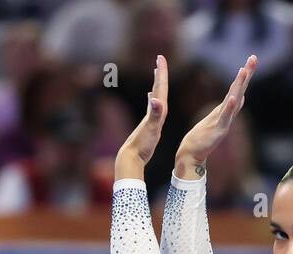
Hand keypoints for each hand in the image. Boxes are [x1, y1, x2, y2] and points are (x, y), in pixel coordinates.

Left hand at [115, 53, 167, 177]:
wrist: (131, 157)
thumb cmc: (142, 145)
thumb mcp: (151, 129)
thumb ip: (154, 114)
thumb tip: (155, 99)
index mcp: (154, 111)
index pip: (160, 89)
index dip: (162, 73)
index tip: (161, 57)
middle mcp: (151, 112)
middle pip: (157, 90)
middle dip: (160, 75)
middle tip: (160, 60)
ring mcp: (149, 118)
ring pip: (155, 97)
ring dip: (157, 86)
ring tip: (157, 76)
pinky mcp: (148, 126)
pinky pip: (153, 109)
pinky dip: (154, 101)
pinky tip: (152, 100)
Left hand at [175, 55, 256, 171]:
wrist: (193, 153)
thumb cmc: (203, 137)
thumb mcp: (217, 118)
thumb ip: (229, 108)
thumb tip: (240, 97)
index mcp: (226, 109)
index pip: (237, 88)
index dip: (245, 74)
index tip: (252, 59)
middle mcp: (228, 113)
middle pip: (239, 90)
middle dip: (247, 74)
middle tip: (254, 58)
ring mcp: (224, 121)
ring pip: (234, 100)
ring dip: (240, 86)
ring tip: (244, 71)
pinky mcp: (218, 130)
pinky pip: (225, 117)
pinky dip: (230, 107)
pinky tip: (234, 98)